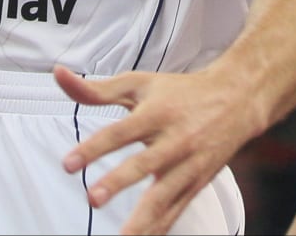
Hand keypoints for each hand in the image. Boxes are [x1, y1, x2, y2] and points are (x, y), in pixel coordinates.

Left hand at [54, 63, 264, 235]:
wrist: (237, 99)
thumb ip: (97, 89)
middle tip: (94, 199)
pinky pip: (177, 211)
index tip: (68, 164)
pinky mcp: (198, 183)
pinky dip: (160, 228)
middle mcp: (175, 139)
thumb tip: (58, 75)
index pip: (121, 132)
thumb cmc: (181, 92)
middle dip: (119, 183)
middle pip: (144, 164)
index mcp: (157, 113)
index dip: (94, 148)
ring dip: (143, 219)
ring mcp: (189, 165)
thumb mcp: (140, 84)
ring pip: (164, 195)